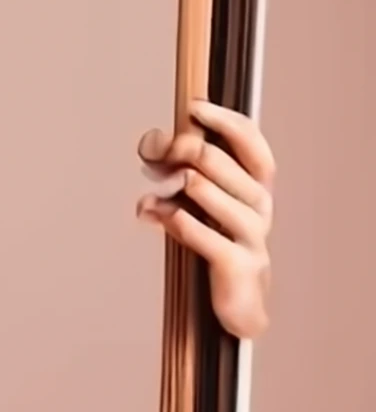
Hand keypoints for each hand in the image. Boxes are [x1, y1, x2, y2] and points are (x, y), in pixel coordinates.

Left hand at [137, 100, 275, 339]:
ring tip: (157, 185)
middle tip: (158, 151)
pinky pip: (206, 237)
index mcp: (256, 187)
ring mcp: (252, 238)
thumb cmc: (216, 245)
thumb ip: (180, 171)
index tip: (194, 107)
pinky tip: (152, 213)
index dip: (225, 121)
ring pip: (215, 197)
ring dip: (181, 186)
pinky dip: (176, 222)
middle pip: (225, 165)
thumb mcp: (200, 204)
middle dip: (188, 152)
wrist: (237, 303)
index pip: (251, 143)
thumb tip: (151, 141)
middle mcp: (259, 208)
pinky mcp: (238, 266)